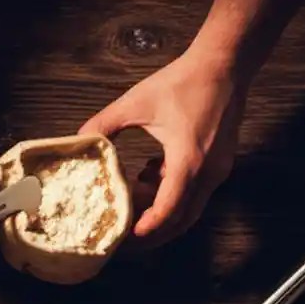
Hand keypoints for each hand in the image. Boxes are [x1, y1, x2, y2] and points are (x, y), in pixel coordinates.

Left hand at [80, 50, 248, 247]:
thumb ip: (104, 123)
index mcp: (188, 160)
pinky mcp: (219, 164)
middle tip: (127, 238)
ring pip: (190, 207)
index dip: (150, 227)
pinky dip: (173, 193)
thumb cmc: (182, 82)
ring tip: (132, 205)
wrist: (224, 65)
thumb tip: (80, 140)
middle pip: (182, 219)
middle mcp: (208, 172)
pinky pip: (195, 191)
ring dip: (162, 212)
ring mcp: (217, 170)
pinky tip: (149, 175)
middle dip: (154, 232)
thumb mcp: (136, 102)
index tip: (130, 237)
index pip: (170, 208)